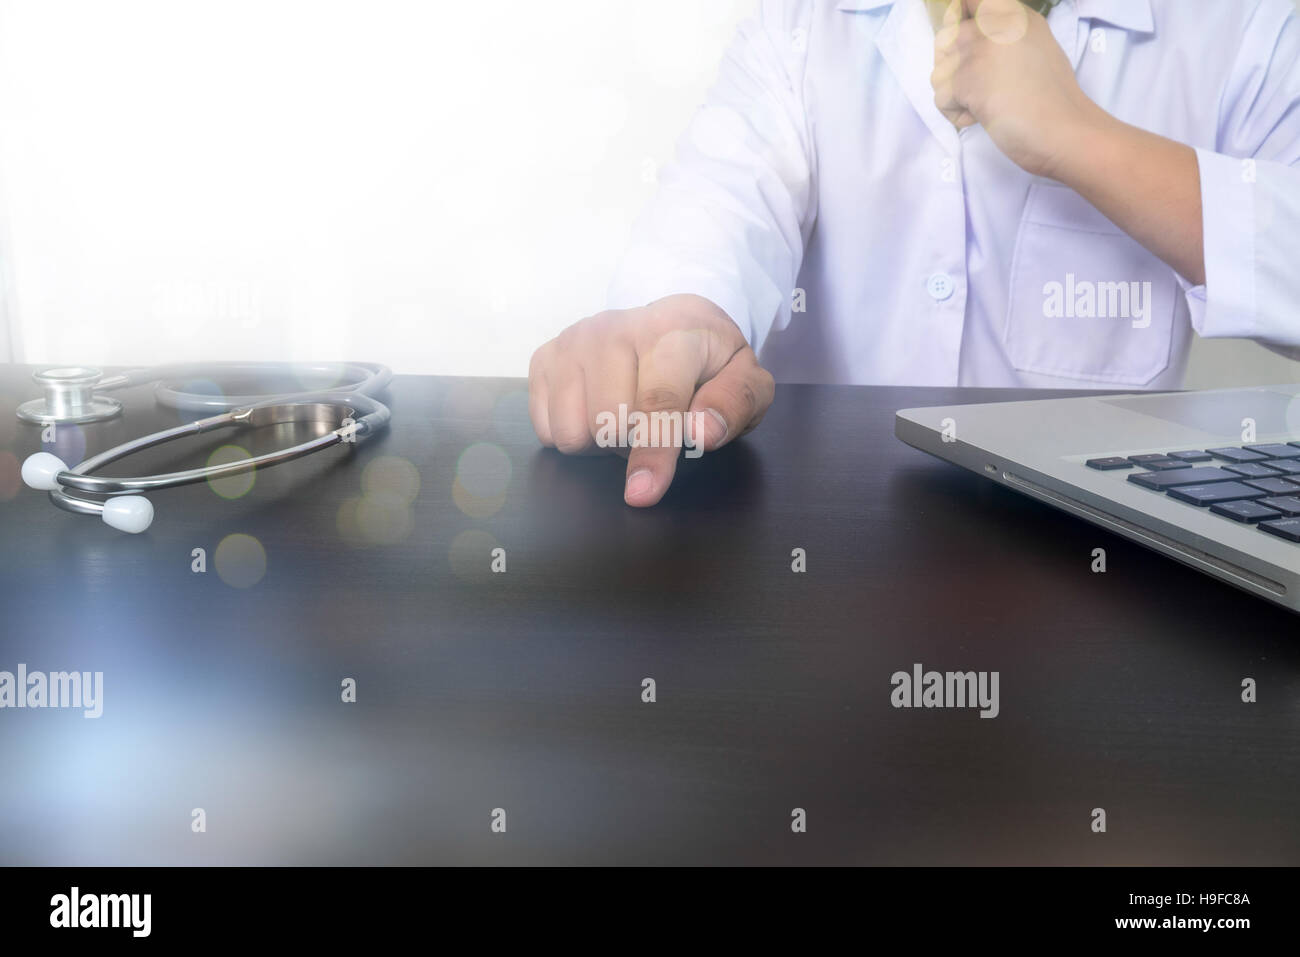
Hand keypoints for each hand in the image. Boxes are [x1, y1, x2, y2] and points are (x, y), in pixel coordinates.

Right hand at [528, 294, 774, 506]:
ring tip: (627, 417)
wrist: (670, 323)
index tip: (644, 492)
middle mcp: (612, 327)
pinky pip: (547, 430)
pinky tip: (597, 410)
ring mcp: (572, 341)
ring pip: (571, 432)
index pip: (656, 399)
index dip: (652, 449)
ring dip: (602, 442)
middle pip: (607, 423)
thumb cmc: (708, 360)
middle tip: (655, 423)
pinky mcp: (544, 358)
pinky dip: (576, 435)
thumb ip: (736, 403)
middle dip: (634, 442)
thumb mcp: (745, 378)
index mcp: (670, 329)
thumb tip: (702, 433)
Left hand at [931, 0, 1101, 178]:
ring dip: (956, 95)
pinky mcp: (965, 81)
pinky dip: (958, 116)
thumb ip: (1003, 33)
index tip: (968, 48)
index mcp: (1010, 13)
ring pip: (938, 73)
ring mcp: (977, 51)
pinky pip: (941, 100)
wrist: (1062, 126)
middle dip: (953, 68)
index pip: (965, 2)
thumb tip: (971, 30)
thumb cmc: (1052, 94)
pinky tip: (985, 116)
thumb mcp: (1034, 44)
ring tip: (987, 103)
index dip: (956, 21)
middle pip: (944, 39)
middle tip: (979, 85)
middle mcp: (991, 24)